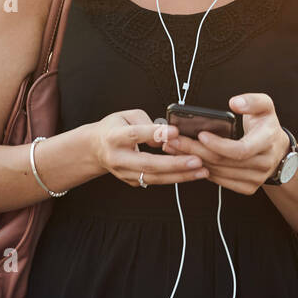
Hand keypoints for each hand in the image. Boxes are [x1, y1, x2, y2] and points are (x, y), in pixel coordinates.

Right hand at [90, 109, 210, 188]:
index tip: (176, 132)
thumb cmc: (114, 128)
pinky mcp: (132, 181)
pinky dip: (174, 177)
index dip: (155, 133)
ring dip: (180, 175)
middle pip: (148, 163)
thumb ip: (147, 122)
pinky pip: (155, 180)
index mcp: (114, 136)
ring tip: (201, 170)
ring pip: (154, 177)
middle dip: (175, 163)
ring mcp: (124, 173)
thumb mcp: (127, 115)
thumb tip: (167, 136)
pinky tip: (191, 174)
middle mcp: (118, 158)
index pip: (136, 135)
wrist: (95, 148)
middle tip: (197, 160)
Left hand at [163, 93, 285, 194]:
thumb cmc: (266, 125)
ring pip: (219, 172)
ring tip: (174, 148)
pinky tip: (187, 160)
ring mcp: (256, 178)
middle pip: (224, 162)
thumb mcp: (265, 106)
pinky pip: (221, 181)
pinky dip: (202, 171)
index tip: (201, 134)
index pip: (241, 150)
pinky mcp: (248, 187)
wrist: (277, 149)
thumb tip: (235, 102)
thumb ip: (252, 101)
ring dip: (193, 161)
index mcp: (268, 142)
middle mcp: (264, 163)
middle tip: (174, 140)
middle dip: (196, 150)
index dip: (219, 145)